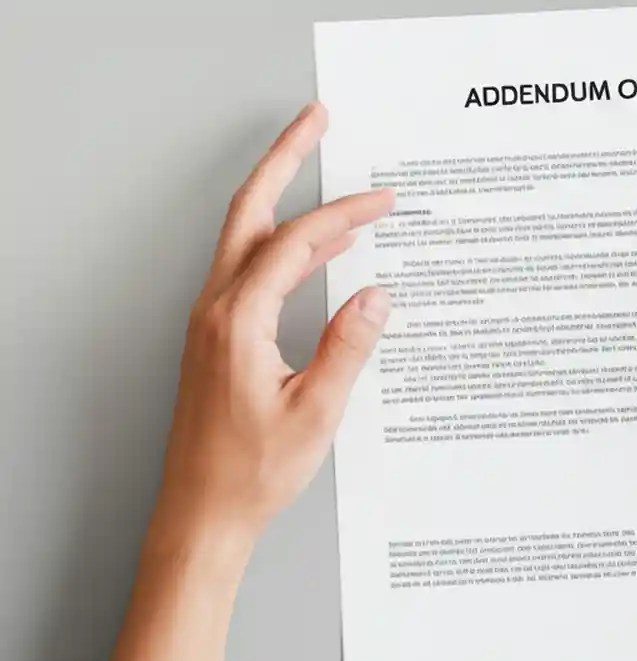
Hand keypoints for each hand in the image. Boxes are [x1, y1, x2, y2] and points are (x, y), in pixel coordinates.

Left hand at [157, 102, 393, 543]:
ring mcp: (211, 322)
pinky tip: (316, 254)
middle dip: (284, 160)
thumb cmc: (252, 471)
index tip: (383, 201)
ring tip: (321, 174)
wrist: (202, 513)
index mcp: (237, 321)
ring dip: (284, 200)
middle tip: (314, 120)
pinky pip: (250, 271)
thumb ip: (348, 347)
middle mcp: (215, 310)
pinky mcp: (217, 338)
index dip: (343, 214)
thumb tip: (378, 295)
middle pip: (250, 212)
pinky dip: (283, 246)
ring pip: (246, 238)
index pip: (295, 243)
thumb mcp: (315, 411)